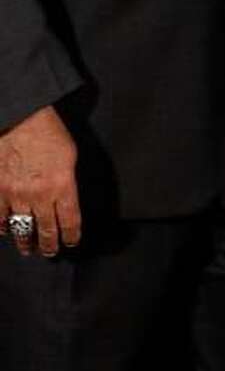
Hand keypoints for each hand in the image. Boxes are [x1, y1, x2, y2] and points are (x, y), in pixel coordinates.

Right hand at [0, 104, 80, 257]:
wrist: (20, 117)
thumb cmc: (48, 132)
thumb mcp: (69, 156)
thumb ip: (67, 181)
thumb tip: (65, 198)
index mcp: (62, 186)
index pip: (70, 221)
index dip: (71, 236)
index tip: (71, 242)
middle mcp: (40, 195)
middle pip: (46, 231)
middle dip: (49, 245)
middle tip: (50, 252)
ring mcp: (16, 195)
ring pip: (21, 228)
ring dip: (25, 241)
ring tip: (28, 249)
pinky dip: (2, 226)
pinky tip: (5, 230)